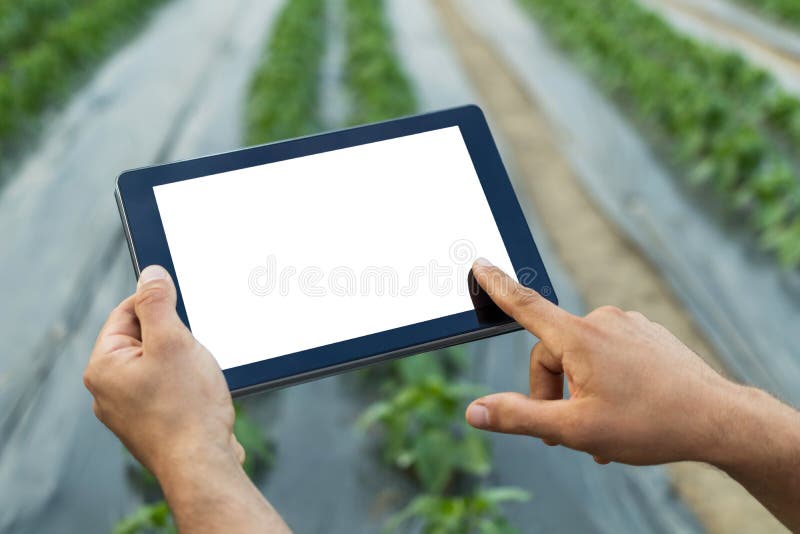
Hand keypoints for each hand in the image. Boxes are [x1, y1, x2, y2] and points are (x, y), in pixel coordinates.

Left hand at [85, 265, 289, 532]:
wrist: (202, 465)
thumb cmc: (187, 407)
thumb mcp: (173, 341)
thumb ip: (158, 302)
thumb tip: (150, 274)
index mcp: (104, 366)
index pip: (126, 313)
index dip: (158, 304)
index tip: (183, 309)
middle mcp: (108, 391)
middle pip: (144, 339)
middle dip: (175, 339)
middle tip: (193, 351)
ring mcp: (128, 412)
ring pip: (159, 365)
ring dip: (183, 363)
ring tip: (199, 378)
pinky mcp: (150, 426)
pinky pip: (166, 390)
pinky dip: (186, 387)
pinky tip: (201, 397)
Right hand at [465, 258, 733, 465]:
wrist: (719, 419)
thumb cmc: (649, 424)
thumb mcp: (575, 430)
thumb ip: (520, 417)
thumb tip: (475, 411)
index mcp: (579, 338)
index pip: (524, 305)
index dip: (497, 286)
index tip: (480, 265)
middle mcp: (602, 321)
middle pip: (552, 353)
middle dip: (551, 393)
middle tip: (567, 435)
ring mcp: (628, 325)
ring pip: (582, 358)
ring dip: (580, 393)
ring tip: (602, 431)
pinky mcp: (648, 334)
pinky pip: (611, 355)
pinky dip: (606, 383)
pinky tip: (624, 413)